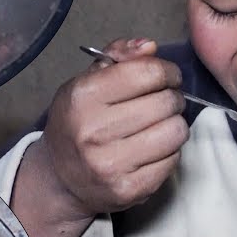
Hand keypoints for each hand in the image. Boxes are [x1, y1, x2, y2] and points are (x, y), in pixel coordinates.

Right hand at [38, 38, 187, 217]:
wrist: (60, 179)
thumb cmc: (78, 123)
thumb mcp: (86, 82)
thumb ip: (118, 57)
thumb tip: (149, 47)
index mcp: (82, 97)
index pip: (148, 73)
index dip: (166, 71)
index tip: (166, 77)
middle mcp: (93, 131)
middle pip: (166, 102)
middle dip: (172, 98)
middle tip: (162, 103)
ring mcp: (111, 164)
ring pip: (176, 132)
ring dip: (174, 125)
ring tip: (159, 125)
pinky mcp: (128, 189)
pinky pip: (173, 160)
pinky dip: (169, 152)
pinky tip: (152, 149)